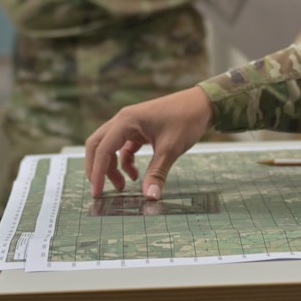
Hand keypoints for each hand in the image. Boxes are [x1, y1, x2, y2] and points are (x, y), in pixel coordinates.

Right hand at [85, 87, 215, 199]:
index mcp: (126, 120)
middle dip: (97, 168)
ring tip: (123, 186)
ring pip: (110, 147)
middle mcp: (124, 120)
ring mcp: (131, 124)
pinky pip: (124, 147)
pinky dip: (125, 162)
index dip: (97, 173)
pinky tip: (135, 174)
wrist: (203, 104)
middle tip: (100, 190)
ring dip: (112, 167)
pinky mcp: (140, 129)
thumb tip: (150, 197)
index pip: (103, 149)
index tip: (97, 193)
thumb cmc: (186, 119)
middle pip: (98, 145)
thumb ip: (157, 173)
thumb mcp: (170, 148)